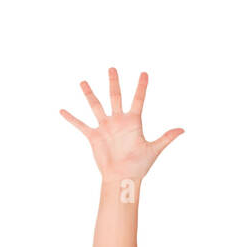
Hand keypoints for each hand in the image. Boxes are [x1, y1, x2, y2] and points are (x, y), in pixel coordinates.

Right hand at [60, 68, 182, 183]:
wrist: (121, 177)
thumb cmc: (138, 166)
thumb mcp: (153, 149)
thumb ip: (166, 137)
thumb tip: (183, 129)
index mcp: (133, 122)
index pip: (138, 99)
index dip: (142, 86)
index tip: (144, 73)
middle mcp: (118, 121)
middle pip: (115, 96)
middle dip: (114, 82)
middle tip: (112, 68)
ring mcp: (105, 127)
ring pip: (96, 106)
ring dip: (89, 94)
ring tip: (83, 82)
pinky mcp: (94, 137)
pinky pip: (81, 125)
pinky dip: (71, 118)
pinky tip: (62, 110)